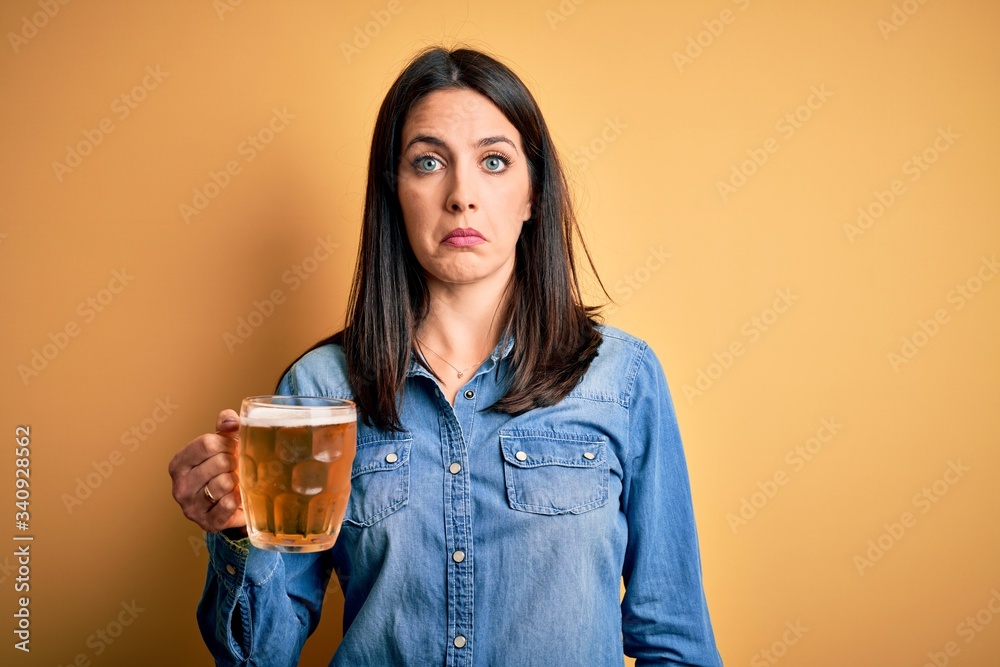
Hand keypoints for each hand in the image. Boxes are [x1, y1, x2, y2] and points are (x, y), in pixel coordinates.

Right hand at [168, 409, 245, 533]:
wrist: (232, 504)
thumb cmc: (225, 469)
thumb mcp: (223, 444)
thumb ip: (226, 426)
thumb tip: (231, 420)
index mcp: (179, 463)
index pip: (206, 443)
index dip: (227, 443)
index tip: (233, 447)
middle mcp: (180, 486)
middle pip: (219, 462)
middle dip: (234, 462)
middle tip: (235, 467)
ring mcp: (191, 507)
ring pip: (223, 484)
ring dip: (236, 481)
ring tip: (235, 482)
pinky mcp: (206, 523)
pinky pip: (228, 505)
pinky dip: (237, 499)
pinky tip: (236, 496)